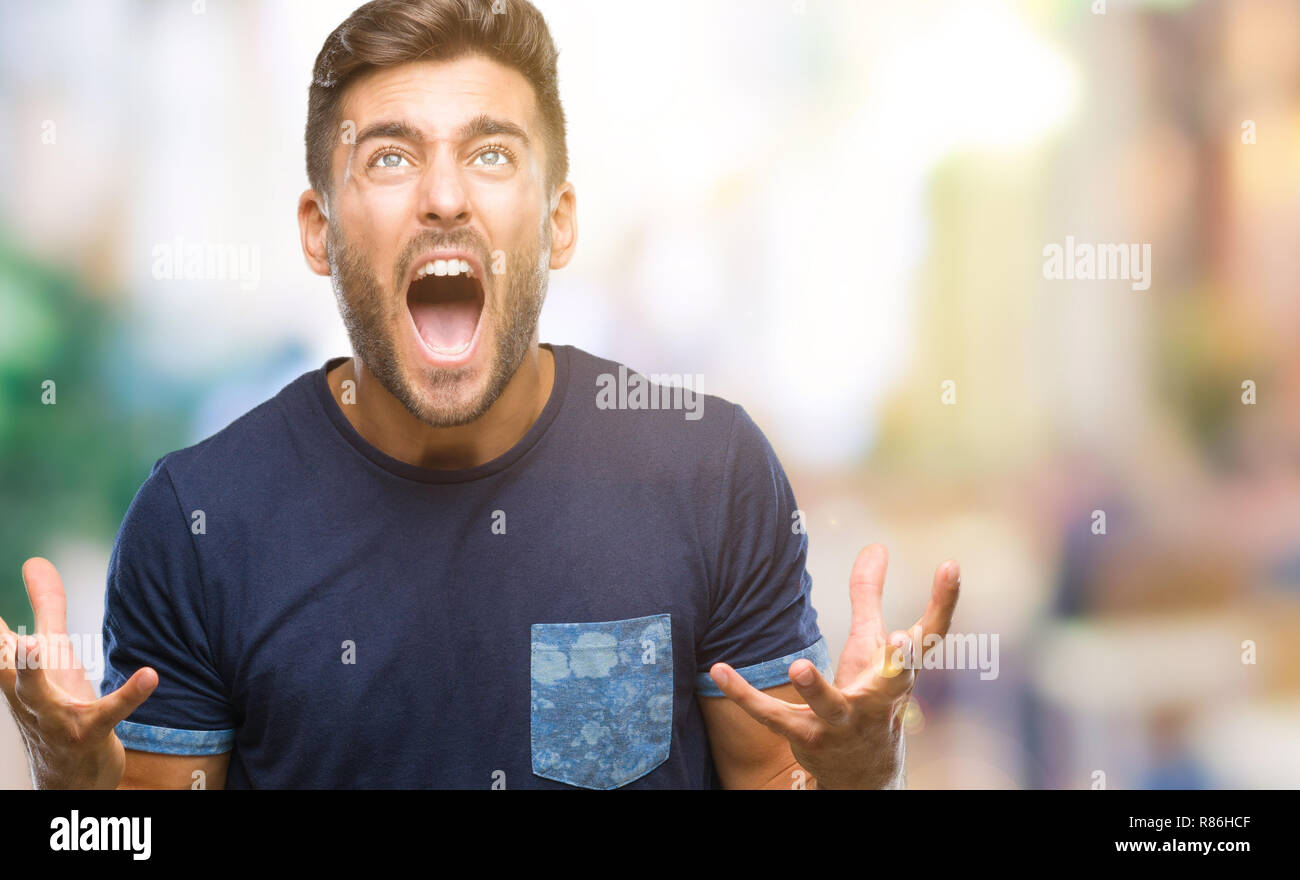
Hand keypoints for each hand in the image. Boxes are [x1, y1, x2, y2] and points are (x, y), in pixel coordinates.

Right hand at [0, 557, 157, 788]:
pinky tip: (150, 676)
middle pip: (1, 664)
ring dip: (31, 671)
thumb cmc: (55, 704)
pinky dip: (129, 695)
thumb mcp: (51, 653)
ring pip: (36, 694)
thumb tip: (34, 561)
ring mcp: (54, 715)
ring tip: (36, 643)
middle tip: (3, 631)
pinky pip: (108, 713)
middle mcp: (26, 692)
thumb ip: (46, 606)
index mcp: (14, 670)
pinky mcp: (88, 733)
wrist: (68, 776)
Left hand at [708, 544, 959, 788]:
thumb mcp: (874, 648)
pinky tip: (718, 669)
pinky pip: (771, 716)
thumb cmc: (871, 696)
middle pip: (894, 680)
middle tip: (898, 638)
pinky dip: (743, 694)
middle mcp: (879, 699)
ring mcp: (843, 721)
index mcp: (899, 673)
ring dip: (816, 688)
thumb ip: (870, 596)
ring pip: (831, 706)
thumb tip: (876, 546)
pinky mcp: (806, 735)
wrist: (864, 773)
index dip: (944, 601)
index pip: (930, 636)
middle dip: (899, 661)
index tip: (951, 565)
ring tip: (798, 666)